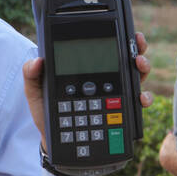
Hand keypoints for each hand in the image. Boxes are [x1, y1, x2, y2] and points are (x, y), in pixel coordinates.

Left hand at [24, 31, 151, 146]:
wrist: (55, 141)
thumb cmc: (46, 113)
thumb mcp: (36, 93)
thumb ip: (32, 76)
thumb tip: (37, 61)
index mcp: (84, 69)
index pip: (102, 48)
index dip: (117, 38)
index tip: (126, 34)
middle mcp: (103, 79)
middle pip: (126, 59)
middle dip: (137, 49)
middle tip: (136, 48)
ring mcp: (113, 95)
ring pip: (135, 76)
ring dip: (142, 68)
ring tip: (139, 65)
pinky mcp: (119, 112)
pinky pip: (136, 103)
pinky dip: (143, 98)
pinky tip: (141, 98)